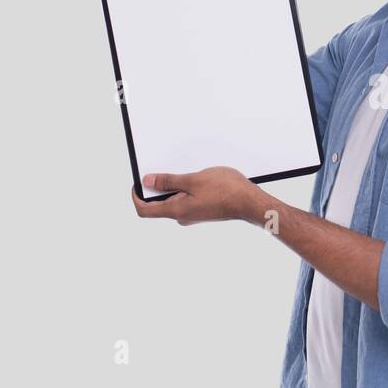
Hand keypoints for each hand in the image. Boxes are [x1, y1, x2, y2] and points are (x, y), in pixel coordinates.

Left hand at [131, 167, 256, 224]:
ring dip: (175, 186)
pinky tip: (199, 178)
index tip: (138, 182)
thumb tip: (148, 182)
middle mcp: (182, 216)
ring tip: (188, 172)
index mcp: (176, 211)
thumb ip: (168, 181)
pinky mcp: (202, 211)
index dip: (136, 196)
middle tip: (166, 170)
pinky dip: (187, 188)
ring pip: (174, 200)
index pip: (144, 209)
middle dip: (158, 186)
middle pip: (159, 204)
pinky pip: (187, 200)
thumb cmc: (226, 190)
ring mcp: (193, 215)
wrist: (250, 202)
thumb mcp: (193, 180)